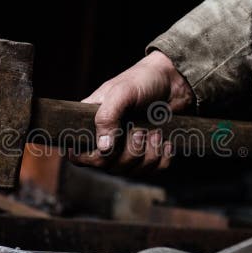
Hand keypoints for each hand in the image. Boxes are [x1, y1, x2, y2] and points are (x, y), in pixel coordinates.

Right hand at [69, 50, 194, 173]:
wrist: (174, 80)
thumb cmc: (142, 80)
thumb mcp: (121, 92)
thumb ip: (107, 117)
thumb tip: (103, 148)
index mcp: (92, 124)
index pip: (78, 155)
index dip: (88, 158)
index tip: (105, 149)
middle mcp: (108, 140)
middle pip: (108, 167)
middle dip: (128, 153)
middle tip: (140, 131)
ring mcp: (128, 149)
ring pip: (131, 172)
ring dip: (148, 155)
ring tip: (156, 132)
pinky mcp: (149, 154)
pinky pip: (153, 171)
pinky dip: (162, 158)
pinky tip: (165, 140)